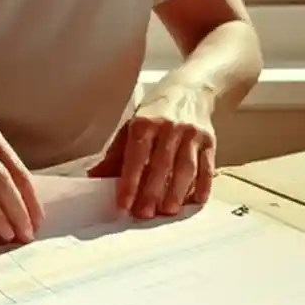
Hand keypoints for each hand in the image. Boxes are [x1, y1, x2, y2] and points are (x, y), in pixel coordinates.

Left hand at [88, 86, 215, 218]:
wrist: (192, 90)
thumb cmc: (157, 112)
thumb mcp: (132, 125)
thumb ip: (116, 153)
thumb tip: (95, 176)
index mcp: (146, 123)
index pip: (136, 156)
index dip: (129, 182)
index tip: (123, 204)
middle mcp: (170, 128)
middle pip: (161, 165)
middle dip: (152, 192)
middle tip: (143, 214)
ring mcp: (192, 135)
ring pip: (185, 167)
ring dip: (176, 192)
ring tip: (167, 211)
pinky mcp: (209, 142)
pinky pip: (206, 166)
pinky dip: (203, 184)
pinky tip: (196, 200)